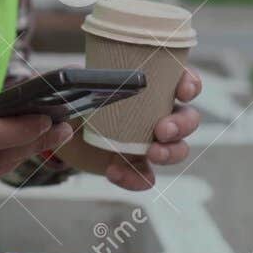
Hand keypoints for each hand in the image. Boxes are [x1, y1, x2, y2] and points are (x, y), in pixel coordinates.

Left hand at [54, 67, 203, 191]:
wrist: (62, 133)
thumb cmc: (78, 101)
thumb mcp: (77, 85)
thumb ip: (77, 76)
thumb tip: (75, 73)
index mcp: (151, 89)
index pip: (183, 82)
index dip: (190, 84)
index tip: (183, 91)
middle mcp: (157, 115)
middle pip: (189, 119)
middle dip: (182, 125)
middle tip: (162, 130)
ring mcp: (149, 142)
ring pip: (178, 150)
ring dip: (170, 153)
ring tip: (151, 153)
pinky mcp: (135, 166)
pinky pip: (147, 178)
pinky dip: (135, 179)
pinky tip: (113, 172)